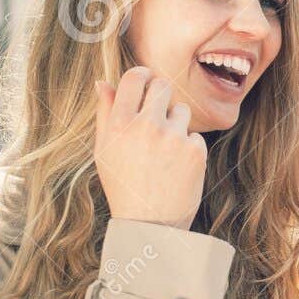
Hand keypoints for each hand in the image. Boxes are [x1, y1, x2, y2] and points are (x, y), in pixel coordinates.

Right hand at [94, 66, 206, 230]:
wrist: (151, 223)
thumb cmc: (123, 186)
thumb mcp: (105, 151)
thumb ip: (106, 114)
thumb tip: (103, 82)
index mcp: (119, 125)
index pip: (134, 78)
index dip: (142, 75)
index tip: (145, 80)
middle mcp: (146, 127)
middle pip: (162, 86)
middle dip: (160, 95)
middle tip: (157, 113)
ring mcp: (173, 137)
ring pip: (181, 110)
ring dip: (175, 123)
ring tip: (163, 151)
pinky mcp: (195, 150)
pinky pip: (194, 135)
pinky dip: (188, 148)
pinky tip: (176, 167)